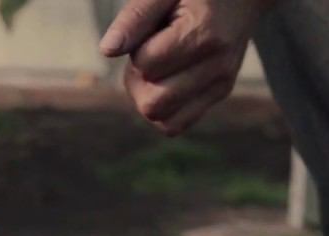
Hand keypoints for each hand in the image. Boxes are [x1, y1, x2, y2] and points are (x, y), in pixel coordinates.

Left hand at [100, 0, 271, 135]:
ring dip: (148, 95)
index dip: (137, 50)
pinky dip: (162, 109)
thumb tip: (107, 50)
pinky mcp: (219, 94)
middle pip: (153, 103)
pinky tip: (165, 82)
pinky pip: (175, 125)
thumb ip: (135, 17)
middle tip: (148, 53)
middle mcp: (218, 66)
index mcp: (203, 35)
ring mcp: (221, 84)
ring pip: (162, 120)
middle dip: (138, 80)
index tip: (152, 32)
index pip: (147, 66)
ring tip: (158, 67)